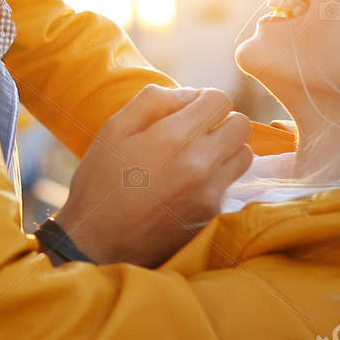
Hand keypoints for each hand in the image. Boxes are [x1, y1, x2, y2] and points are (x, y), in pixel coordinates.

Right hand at [57, 85, 253, 267]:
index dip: (204, 100)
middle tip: (196, 132)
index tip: (188, 111)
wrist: (96, 244)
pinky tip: (188, 186)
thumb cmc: (99, 183)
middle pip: (240, 126)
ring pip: (244, 156)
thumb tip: (188, 95)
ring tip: (196, 158)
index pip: (220, 100)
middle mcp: (199, 163)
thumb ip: (151, 101)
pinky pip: (229, 185)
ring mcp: (209, 192)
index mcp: (172, 137)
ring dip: (225, 150)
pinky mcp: (211, 215)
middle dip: (221, 122)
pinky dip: (216, 179)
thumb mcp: (112, 131)